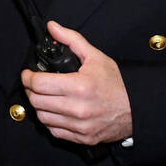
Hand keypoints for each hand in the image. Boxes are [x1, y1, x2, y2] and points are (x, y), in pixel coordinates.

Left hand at [21, 20, 132, 144]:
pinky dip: (50, 121)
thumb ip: (72, 40)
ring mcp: (80, 126)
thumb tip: (53, 28)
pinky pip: (54, 132)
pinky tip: (55, 111)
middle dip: (31, 90)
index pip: (39, 84)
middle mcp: (78, 108)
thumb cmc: (117, 84)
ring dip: (38, 107)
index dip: (27, 77)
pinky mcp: (82, 138)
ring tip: (44, 97)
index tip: (27, 74)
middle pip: (36, 101)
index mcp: (79, 86)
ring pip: (42, 118)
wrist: (138, 109)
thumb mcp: (96, 57)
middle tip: (34, 84)